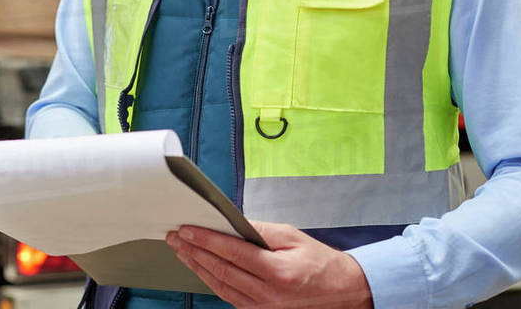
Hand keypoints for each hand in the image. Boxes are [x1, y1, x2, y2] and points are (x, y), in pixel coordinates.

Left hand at [166, 221, 372, 307]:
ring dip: (198, 267)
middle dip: (194, 252)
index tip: (186, 230)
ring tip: (181, 251)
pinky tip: (201, 269)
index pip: (232, 253)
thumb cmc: (321, 263)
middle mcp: (269, 295)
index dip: (205, 240)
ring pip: (221, 286)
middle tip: (175, 238)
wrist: (345, 293)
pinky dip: (213, 282)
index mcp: (278, 272)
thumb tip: (230, 222)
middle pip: (221, 271)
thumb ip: (259, 230)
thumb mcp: (292, 237)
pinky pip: (230, 298)